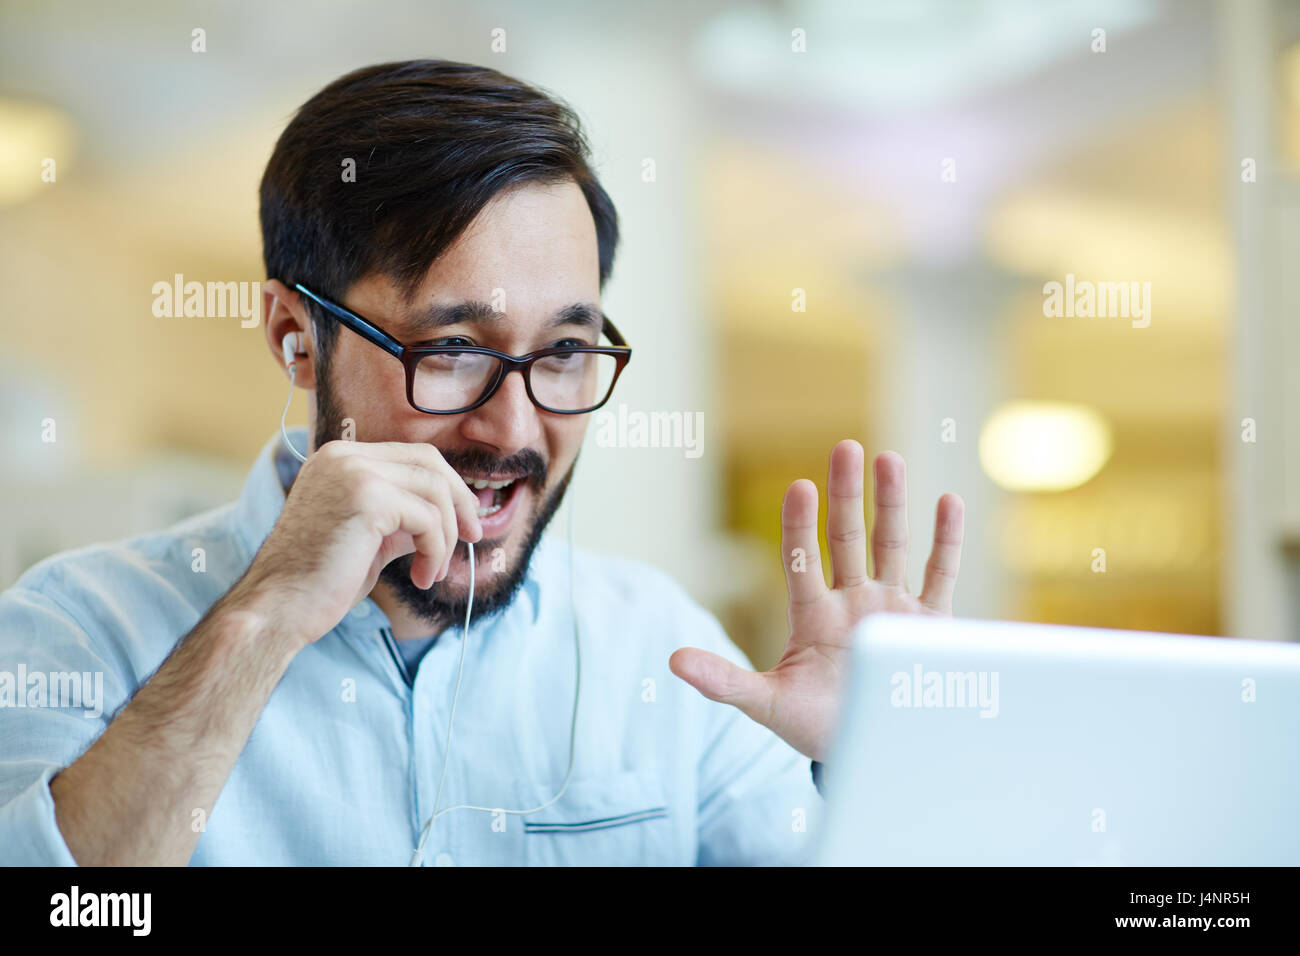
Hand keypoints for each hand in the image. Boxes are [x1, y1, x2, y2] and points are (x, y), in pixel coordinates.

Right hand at [229, 440, 482, 647]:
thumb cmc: (319, 581)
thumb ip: (401, 518)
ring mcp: (355, 472)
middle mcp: (345, 456)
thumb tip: (445, 517)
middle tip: (472, 538)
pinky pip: (428, 520)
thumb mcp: (369, 538)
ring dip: (445, 537)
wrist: (278, 608)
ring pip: (434, 491)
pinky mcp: (368, 497)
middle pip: (429, 462)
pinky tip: (421, 578)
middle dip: (459, 501)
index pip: (412, 456)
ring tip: (431, 572)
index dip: (446, 486)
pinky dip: (435, 551)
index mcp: (340, 459)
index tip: (464, 521)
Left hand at [669, 440, 963, 761]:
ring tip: (889, 458)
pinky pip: (940, 575)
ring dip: (892, 504)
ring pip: (892, 546)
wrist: (870, 751)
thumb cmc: (816, 726)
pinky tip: (947, 500)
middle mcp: (852, 603)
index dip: (801, 525)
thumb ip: (723, 682)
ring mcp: (891, 609)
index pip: (802, 560)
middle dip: (848, 494)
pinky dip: (945, 540)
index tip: (800, 485)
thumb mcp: (767, 704)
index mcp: (813, 617)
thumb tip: (673, 660)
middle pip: (849, 539)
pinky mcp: (930, 626)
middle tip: (845, 447)